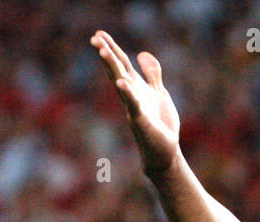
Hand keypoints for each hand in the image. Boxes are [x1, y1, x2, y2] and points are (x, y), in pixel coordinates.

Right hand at [90, 30, 180, 173]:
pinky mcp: (140, 120)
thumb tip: (141, 53)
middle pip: (117, 69)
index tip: (99, 33)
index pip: (122, 63)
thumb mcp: (158, 92)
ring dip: (112, 67)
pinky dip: (128, 94)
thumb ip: (152, 74)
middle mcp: (131, 95)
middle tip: (94, 38)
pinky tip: (122, 83)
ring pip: (121, 83)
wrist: (165, 150)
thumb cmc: (160, 123)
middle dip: (107, 54)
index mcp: (136, 87)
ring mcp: (133, 106)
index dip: (112, 48)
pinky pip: (133, 104)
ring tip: (103, 51)